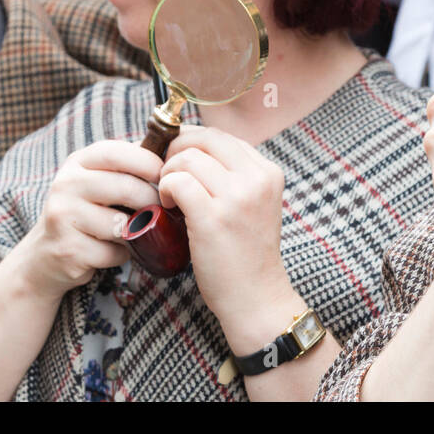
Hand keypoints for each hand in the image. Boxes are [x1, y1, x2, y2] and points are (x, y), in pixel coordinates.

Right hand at [18, 140, 162, 299]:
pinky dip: (122, 255)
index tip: (165, 174)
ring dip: (136, 232)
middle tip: (162, 209)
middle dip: (151, 200)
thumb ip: (127, 167)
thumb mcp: (98, 179)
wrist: (45, 254)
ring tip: (133, 231)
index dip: (147, 162)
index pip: (116, 153)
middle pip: (126, 189)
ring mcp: (62, 217)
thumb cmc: (87, 211)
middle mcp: (65, 185)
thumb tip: (174, 158)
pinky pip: (113, 252)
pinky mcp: (67, 250)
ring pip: (121, 224)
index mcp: (77, 162)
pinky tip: (113, 251)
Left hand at [157, 126, 289, 314]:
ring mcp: (237, 198)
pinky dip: (165, 188)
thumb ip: (236, 177)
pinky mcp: (213, 218)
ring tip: (169, 194)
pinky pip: (177, 182)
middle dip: (177, 150)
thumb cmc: (247, 252)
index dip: (193, 141)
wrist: (256, 296)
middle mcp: (257, 179)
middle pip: (205, 139)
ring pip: (188, 158)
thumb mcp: (256, 204)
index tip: (179, 158)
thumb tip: (194, 150)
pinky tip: (167, 204)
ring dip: (169, 172)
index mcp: (268, 172)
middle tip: (166, 171)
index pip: (222, 136)